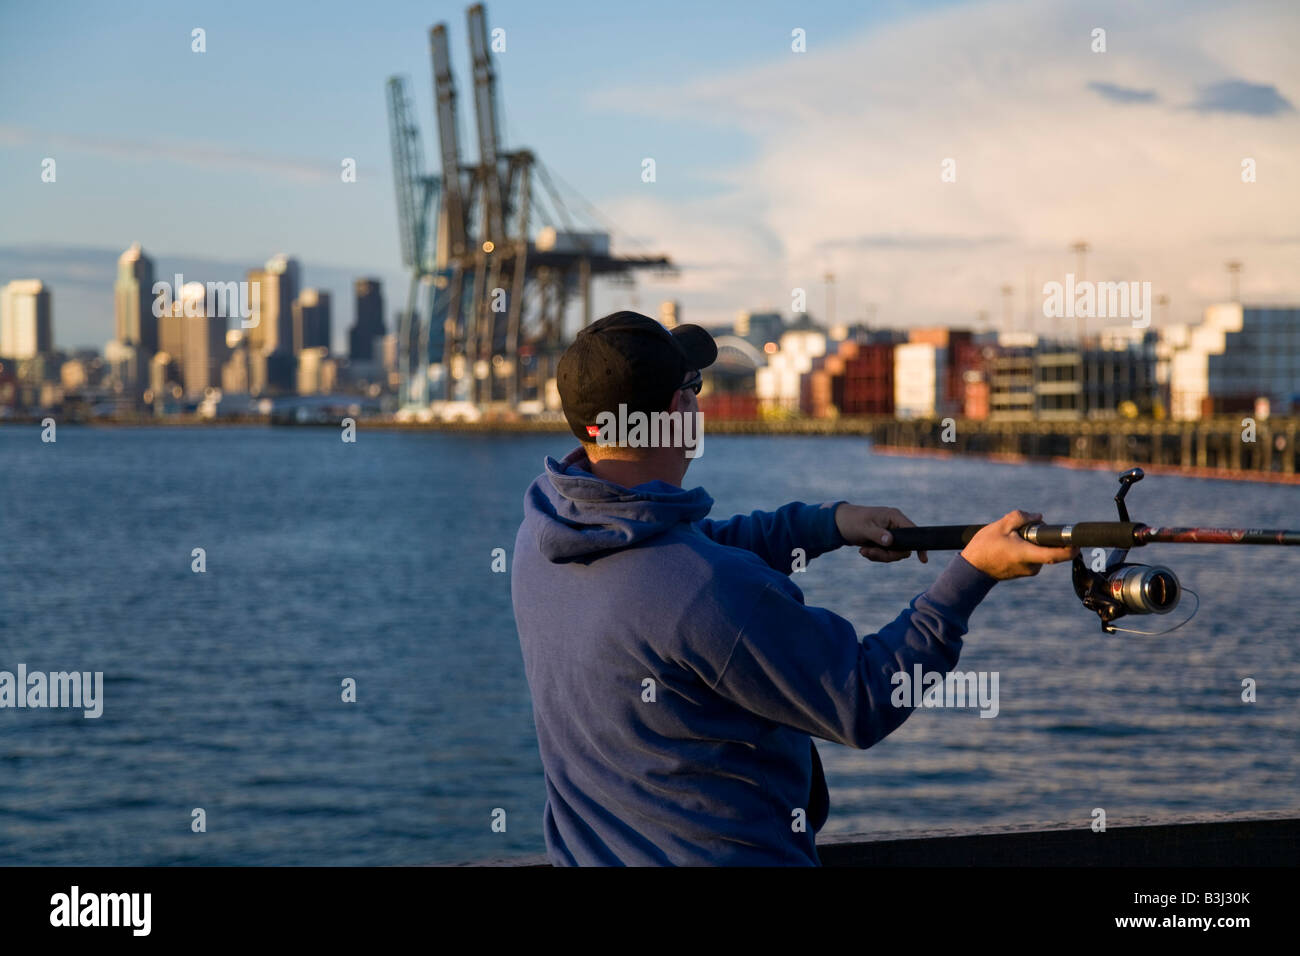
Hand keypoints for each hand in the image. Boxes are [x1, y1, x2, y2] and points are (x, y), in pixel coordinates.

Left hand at [834, 504, 927, 563]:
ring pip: (894, 553)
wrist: (840, 523)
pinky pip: (887, 554)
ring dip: (879, 556)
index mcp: (894, 517)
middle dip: (887, 554)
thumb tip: (890, 542)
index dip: (919, 545)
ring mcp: (891, 534)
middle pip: (903, 548)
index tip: (923, 559)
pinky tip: (864, 551)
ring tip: (863, 551)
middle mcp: (896, 525)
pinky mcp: (885, 541)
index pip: (913, 531)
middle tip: (869, 553)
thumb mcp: (864, 528)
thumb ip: (878, 535)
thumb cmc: (853, 522)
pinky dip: (876, 556)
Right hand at [960, 510, 1076, 579]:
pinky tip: (1010, 545)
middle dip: (1042, 536)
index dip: (1070, 548)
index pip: (1057, 554)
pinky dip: (1027, 548)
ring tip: (1011, 538)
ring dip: (1033, 542)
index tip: (1078, 541)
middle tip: (1024, 528)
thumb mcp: (1000, 525)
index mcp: (1027, 554)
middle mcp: (1032, 566)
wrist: (971, 569)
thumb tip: (1038, 517)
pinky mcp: (1024, 572)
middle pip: (1048, 548)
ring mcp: (1028, 571)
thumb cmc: (984, 548)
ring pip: (1040, 552)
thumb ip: (1022, 517)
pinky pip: (1033, 557)